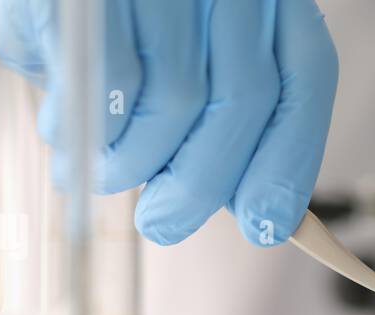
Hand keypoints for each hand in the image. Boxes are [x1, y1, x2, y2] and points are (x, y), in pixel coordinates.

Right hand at [0, 0, 337, 246]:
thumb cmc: (106, 30)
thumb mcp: (178, 65)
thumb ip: (222, 127)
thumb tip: (254, 207)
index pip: (305, 73)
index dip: (289, 158)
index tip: (266, 224)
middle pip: (245, 97)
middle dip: (203, 181)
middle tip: (163, 221)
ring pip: (178, 97)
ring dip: (137, 160)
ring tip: (106, 171)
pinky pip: (112, 81)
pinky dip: (93, 128)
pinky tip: (69, 131)